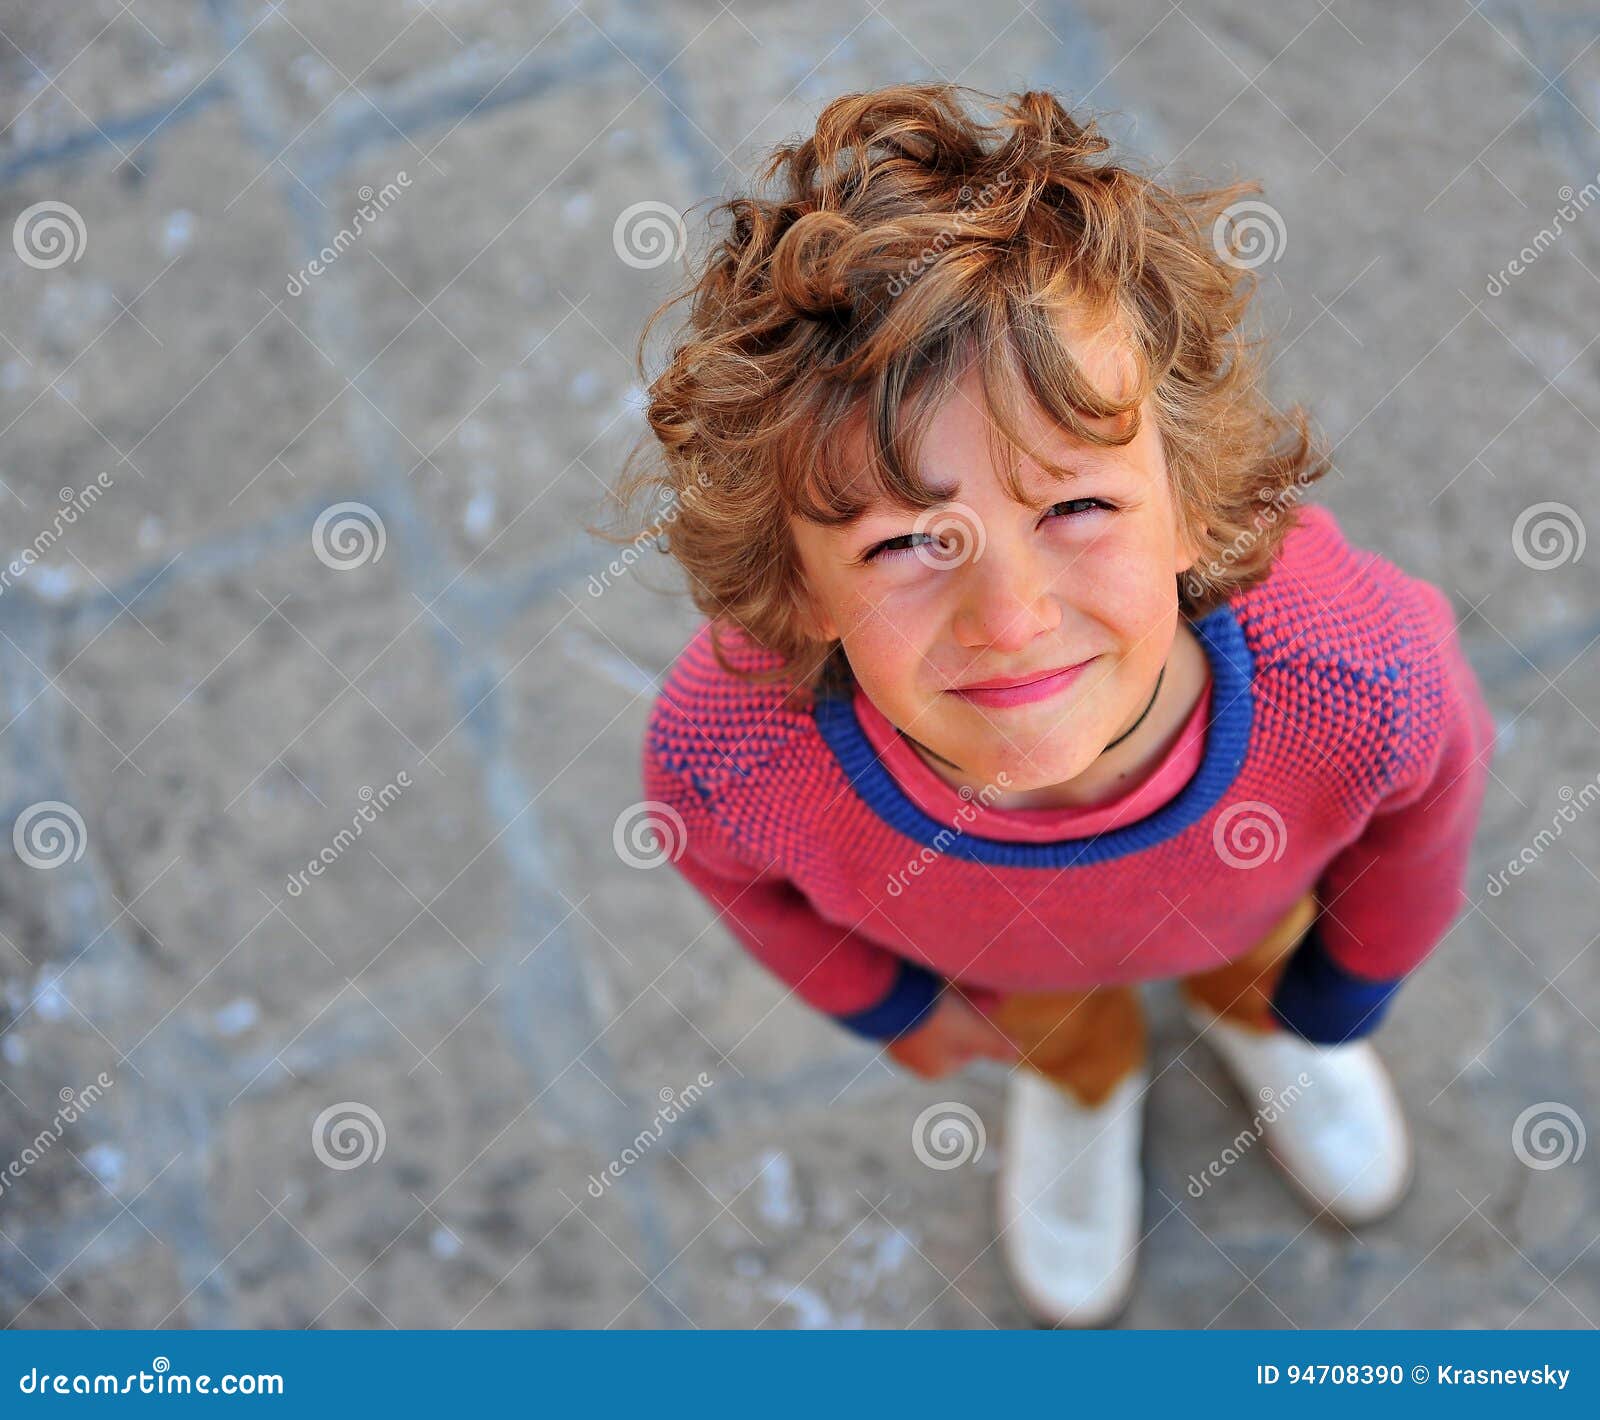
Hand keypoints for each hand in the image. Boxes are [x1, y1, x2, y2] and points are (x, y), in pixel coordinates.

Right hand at [886, 991, 1020, 1078]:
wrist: (886, 1001)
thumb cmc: (935, 1020)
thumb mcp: (974, 1032)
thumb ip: (997, 1044)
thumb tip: (1018, 1051)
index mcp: (937, 1070)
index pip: (969, 1050)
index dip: (980, 1025)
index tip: (986, 1003)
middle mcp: (915, 1060)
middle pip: (951, 1034)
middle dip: (966, 1011)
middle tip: (974, 987)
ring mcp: (897, 1040)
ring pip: (931, 1019)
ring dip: (946, 1001)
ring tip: (952, 980)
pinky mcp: (884, 1019)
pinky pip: (912, 1009)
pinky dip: (924, 996)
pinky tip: (926, 980)